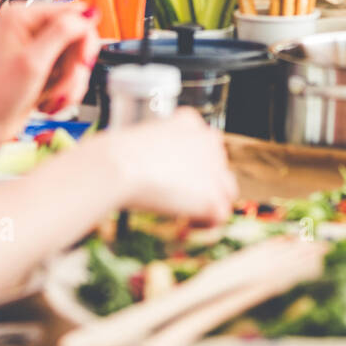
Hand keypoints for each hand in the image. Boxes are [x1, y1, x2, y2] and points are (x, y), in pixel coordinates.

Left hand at [0, 2, 99, 142]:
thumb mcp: (32, 61)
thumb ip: (62, 33)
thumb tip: (89, 13)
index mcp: (24, 17)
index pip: (75, 14)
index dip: (84, 39)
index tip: (81, 62)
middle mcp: (31, 29)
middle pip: (79, 38)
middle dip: (76, 67)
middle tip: (66, 85)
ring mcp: (38, 49)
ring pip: (77, 59)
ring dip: (71, 83)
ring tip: (53, 98)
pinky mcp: (43, 68)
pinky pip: (70, 74)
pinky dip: (66, 90)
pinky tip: (49, 101)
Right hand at [96, 109, 238, 225]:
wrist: (121, 165)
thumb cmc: (118, 153)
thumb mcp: (141, 140)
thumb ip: (158, 150)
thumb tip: (156, 171)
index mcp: (189, 122)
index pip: (205, 143)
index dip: (193, 163)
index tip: (178, 175)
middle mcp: (207, 141)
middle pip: (219, 166)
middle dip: (204, 182)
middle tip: (180, 196)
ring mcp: (213, 169)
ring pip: (227, 189)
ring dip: (210, 201)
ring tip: (187, 212)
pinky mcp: (212, 196)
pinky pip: (221, 215)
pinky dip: (206, 223)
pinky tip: (187, 223)